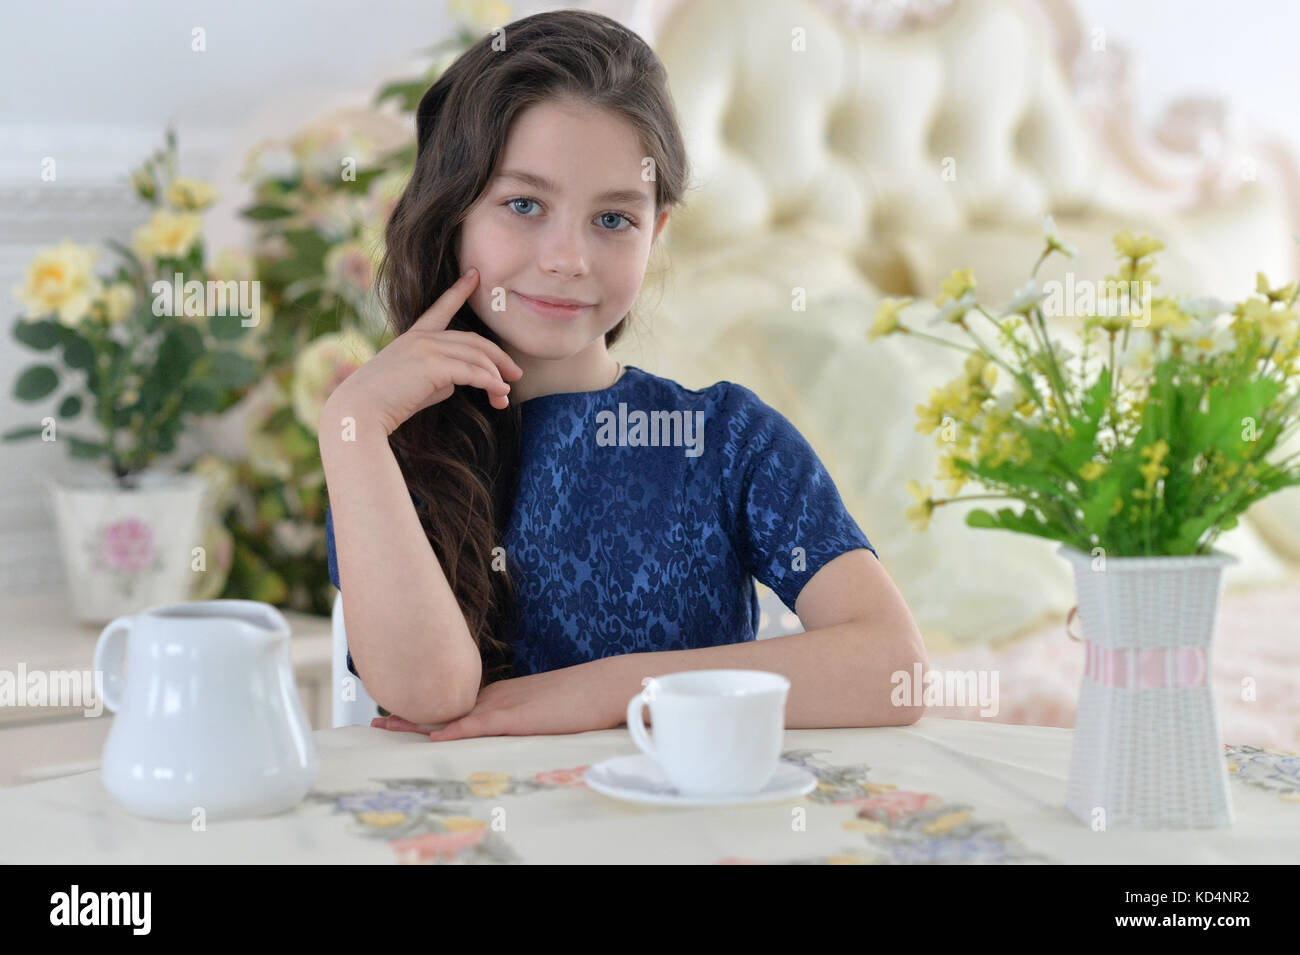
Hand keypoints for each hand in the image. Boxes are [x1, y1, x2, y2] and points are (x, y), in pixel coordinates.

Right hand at [325, 267, 523, 435]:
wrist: (358, 412)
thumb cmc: (385, 403)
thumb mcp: (416, 383)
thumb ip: (440, 375)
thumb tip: (464, 379)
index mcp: (414, 337)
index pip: (440, 308)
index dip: (459, 290)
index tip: (474, 274)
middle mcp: (421, 337)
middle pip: (474, 342)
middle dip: (499, 358)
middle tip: (516, 374)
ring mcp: (426, 348)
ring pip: (477, 357)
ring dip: (497, 377)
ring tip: (506, 394)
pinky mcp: (432, 365)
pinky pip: (473, 372)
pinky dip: (491, 383)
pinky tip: (499, 393)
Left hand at [370, 662, 628, 740]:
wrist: (605, 684)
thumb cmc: (581, 697)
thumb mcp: (543, 706)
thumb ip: (520, 714)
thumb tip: (506, 725)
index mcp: (501, 694)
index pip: (454, 701)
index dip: (424, 707)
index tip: (398, 711)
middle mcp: (496, 696)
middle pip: (445, 705)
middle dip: (410, 713)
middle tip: (376, 718)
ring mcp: (506, 705)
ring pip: (454, 714)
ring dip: (420, 721)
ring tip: (387, 725)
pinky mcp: (520, 718)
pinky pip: (481, 726)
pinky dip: (456, 731)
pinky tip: (436, 738)